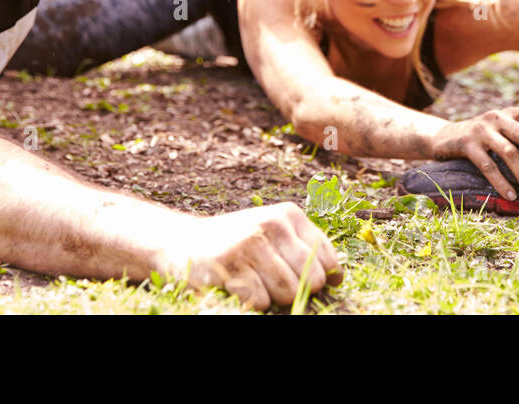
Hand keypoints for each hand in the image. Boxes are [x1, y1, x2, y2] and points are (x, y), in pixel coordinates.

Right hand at [158, 203, 341, 309]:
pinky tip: (234, 285)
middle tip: (271, 282)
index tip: (305, 282)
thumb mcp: (272, 233)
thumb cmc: (236, 244)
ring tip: (252, 282)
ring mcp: (249, 243)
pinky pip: (259, 301)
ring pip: (287, 292)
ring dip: (272, 298)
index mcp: (289, 215)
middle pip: (311, 280)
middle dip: (297, 291)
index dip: (323, 280)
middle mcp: (272, 224)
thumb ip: (304, 248)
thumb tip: (337, 277)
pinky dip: (250, 302)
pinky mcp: (228, 265)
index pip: (329, 260)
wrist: (181, 242)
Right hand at [431, 103, 518, 199]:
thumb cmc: (483, 137)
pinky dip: (501, 182)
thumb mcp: (502, 128)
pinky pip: (488, 166)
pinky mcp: (467, 144)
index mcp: (510, 112)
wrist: (444, 138)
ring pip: (508, 152)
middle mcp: (497, 117)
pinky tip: (511, 195)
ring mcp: (481, 130)